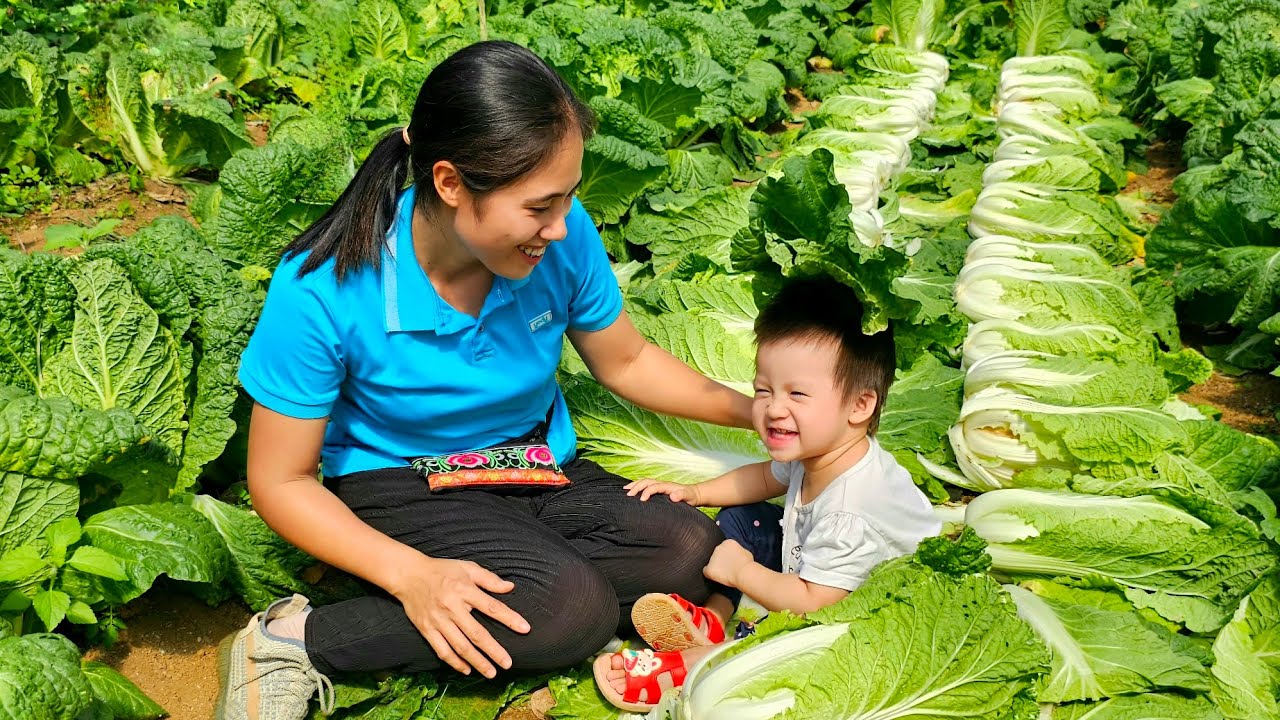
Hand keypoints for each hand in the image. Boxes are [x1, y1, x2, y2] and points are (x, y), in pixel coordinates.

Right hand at [390, 556, 529, 677]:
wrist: (408, 575)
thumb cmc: (441, 570)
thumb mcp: (467, 567)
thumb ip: (489, 578)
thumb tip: (510, 587)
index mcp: (464, 590)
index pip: (492, 607)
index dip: (510, 618)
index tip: (525, 629)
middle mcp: (452, 607)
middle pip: (476, 633)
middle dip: (494, 650)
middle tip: (508, 663)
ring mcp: (438, 621)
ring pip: (460, 646)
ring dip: (477, 661)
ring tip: (491, 673)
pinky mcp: (426, 630)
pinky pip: (442, 650)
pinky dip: (455, 662)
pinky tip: (467, 669)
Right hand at [624, 478, 702, 504]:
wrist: (694, 494)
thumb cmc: (691, 496)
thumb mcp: (688, 496)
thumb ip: (682, 495)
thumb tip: (673, 496)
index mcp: (667, 486)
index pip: (653, 486)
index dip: (647, 492)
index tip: (642, 500)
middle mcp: (662, 484)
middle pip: (646, 481)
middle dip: (636, 486)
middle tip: (628, 495)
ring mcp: (660, 486)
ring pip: (645, 482)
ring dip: (635, 485)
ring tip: (625, 490)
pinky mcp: (659, 489)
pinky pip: (646, 486)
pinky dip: (638, 487)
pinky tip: (633, 491)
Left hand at [703, 539, 753, 585]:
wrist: (744, 572)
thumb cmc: (748, 563)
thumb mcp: (745, 552)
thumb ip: (738, 551)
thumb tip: (737, 554)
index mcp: (727, 542)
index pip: (724, 548)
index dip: (727, 556)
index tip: (731, 561)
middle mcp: (718, 548)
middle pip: (717, 554)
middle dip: (721, 560)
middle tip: (728, 568)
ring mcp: (712, 558)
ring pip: (712, 563)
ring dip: (717, 567)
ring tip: (725, 574)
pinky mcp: (709, 568)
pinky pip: (706, 571)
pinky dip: (710, 574)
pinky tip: (717, 577)